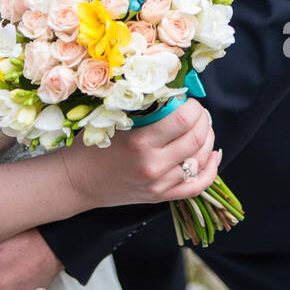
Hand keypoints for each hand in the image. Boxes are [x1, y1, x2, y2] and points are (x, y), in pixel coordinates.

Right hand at [64, 97, 219, 208]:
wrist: (76, 181)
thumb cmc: (90, 146)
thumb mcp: (112, 120)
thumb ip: (142, 108)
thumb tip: (172, 92)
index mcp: (140, 142)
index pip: (182, 119)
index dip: (193, 106)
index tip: (189, 100)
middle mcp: (153, 165)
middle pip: (196, 139)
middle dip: (203, 120)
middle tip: (197, 111)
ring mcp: (159, 184)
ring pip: (200, 160)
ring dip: (207, 139)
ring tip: (202, 128)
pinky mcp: (160, 197)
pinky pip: (197, 186)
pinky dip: (211, 169)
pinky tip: (213, 155)